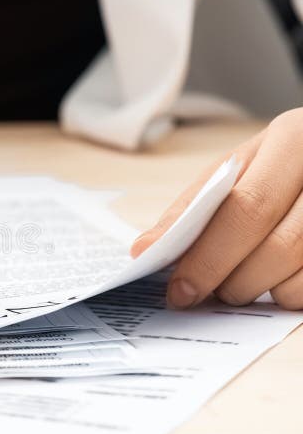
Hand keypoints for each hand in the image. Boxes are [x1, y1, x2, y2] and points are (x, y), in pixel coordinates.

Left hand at [131, 109, 302, 309]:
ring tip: (235, 286)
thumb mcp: (238, 168)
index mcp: (294, 139)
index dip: (208, 256)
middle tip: (200, 294)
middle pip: (278, 245)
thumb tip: (145, 250)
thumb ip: (194, 206)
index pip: (246, 208)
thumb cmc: (278, 165)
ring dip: (259, 292)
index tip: (178, 288)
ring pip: (301, 272)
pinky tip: (273, 284)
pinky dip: (289, 294)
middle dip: (229, 280)